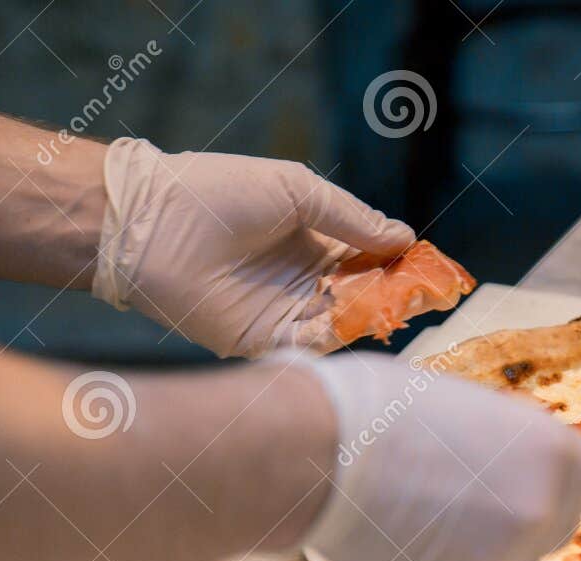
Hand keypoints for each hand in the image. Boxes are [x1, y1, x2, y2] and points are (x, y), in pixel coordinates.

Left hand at [91, 138, 413, 357]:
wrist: (151, 223)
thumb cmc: (218, 192)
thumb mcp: (297, 190)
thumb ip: (350, 217)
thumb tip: (404, 237)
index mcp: (311, 240)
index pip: (368, 259)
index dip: (398, 264)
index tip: (429, 267)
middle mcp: (301, 280)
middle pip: (361, 297)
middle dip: (391, 297)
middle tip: (421, 297)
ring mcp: (282, 312)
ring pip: (340, 325)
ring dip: (365, 319)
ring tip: (387, 308)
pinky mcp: (259, 341)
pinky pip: (305, 349)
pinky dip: (329, 341)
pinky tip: (345, 325)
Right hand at [301, 353, 580, 560]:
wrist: (322, 457)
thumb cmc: (386, 411)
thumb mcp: (471, 403)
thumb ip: (516, 435)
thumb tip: (532, 446)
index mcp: (550, 456)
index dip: (563, 474)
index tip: (536, 469)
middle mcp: (538, 514)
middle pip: (564, 522)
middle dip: (535, 507)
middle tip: (483, 485)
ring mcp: (498, 559)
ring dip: (502, 543)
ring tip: (448, 509)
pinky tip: (420, 530)